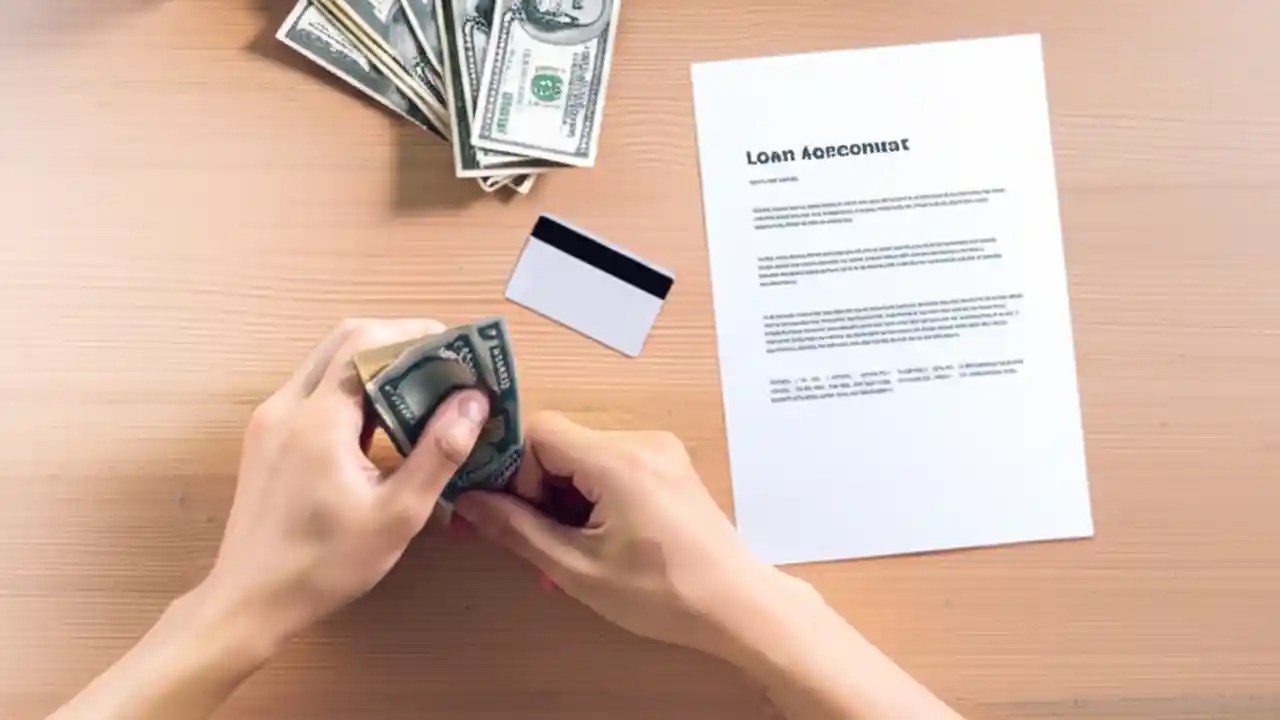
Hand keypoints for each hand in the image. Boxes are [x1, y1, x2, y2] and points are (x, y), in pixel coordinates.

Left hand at [202, 318, 490, 647]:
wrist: (249, 601)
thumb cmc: (324, 565)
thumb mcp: (397, 514)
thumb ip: (439, 453)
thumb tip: (473, 402)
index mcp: (318, 420)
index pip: (367, 343)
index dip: (416, 335)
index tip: (458, 350)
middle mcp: (287, 406)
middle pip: (345, 341)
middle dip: (399, 341)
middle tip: (445, 363)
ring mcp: (271, 420)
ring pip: (327, 363)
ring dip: (375, 364)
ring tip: (424, 388)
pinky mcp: (268, 437)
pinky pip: (315, 391)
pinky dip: (353, 389)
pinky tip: (385, 419)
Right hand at [453, 412, 789, 657]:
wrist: (737, 605)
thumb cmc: (663, 593)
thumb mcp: (577, 568)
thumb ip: (517, 530)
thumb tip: (467, 502)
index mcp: (617, 459)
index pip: (538, 433)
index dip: (515, 473)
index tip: (516, 517)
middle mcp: (641, 441)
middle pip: (561, 446)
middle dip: (538, 494)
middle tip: (535, 547)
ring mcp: (659, 451)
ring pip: (583, 459)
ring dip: (564, 502)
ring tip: (568, 556)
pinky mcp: (669, 466)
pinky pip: (611, 468)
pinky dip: (592, 499)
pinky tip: (595, 542)